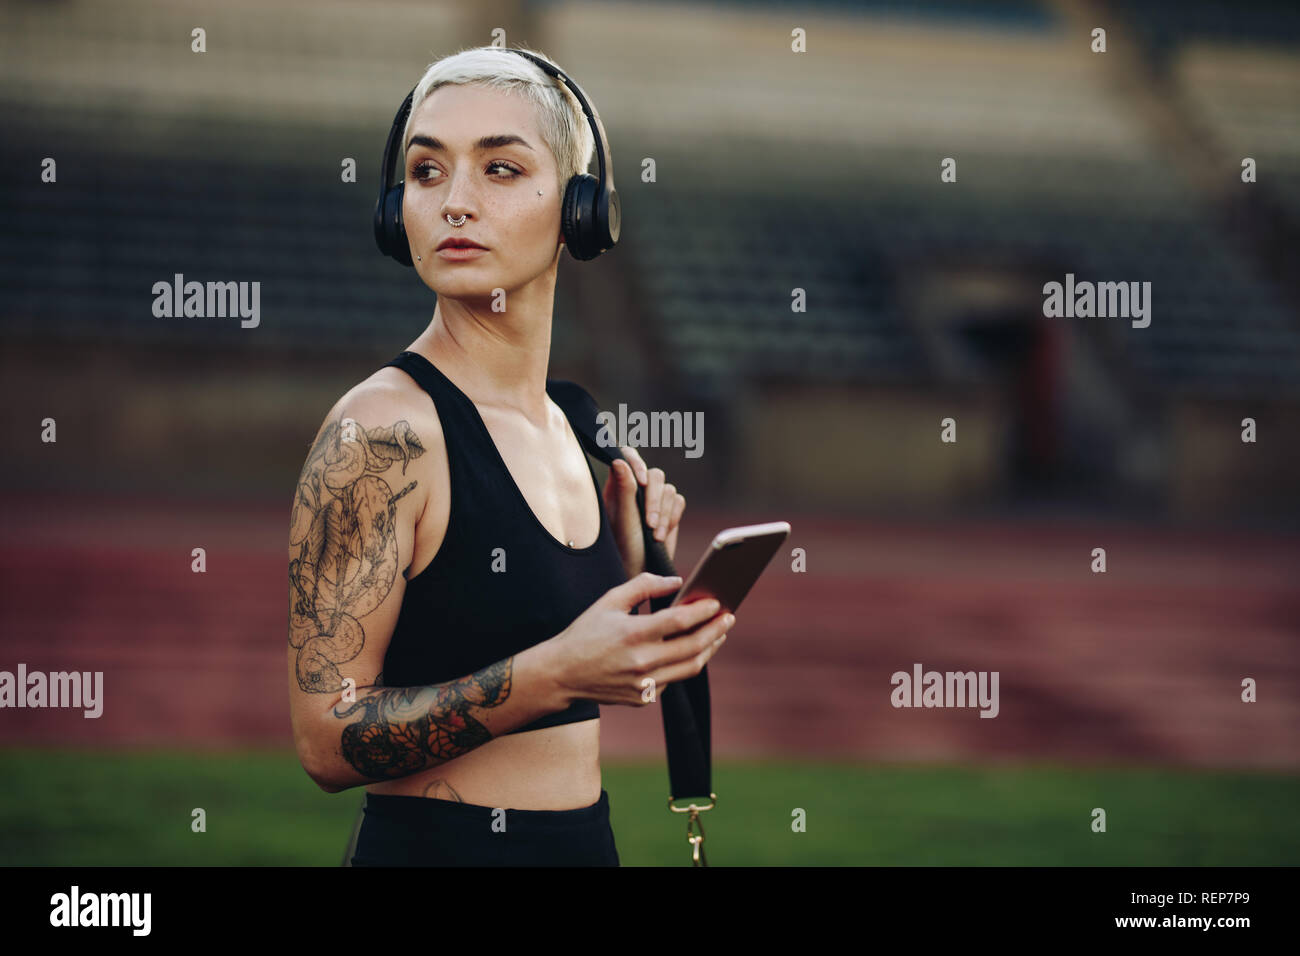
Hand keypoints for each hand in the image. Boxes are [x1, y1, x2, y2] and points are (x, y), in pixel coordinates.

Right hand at [546, 573, 732, 706]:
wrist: (561, 674)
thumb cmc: (585, 632)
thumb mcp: (609, 601)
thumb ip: (643, 586)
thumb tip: (676, 581)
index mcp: (632, 634)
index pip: (679, 620)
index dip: (703, 610)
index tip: (717, 601)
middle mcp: (641, 662)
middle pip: (693, 646)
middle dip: (716, 630)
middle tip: (729, 617)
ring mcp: (643, 684)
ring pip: (690, 667)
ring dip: (709, 649)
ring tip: (718, 634)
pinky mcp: (643, 698)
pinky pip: (672, 679)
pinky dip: (684, 663)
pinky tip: (690, 650)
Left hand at [602, 445, 685, 578]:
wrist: (640, 571)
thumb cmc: (624, 548)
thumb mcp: (623, 518)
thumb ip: (623, 488)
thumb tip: (619, 460)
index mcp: (617, 486)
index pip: (628, 457)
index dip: (638, 464)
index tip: (640, 482)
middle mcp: (635, 489)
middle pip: (654, 475)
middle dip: (654, 500)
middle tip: (649, 524)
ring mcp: (653, 500)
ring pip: (668, 489)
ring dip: (663, 514)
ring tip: (655, 536)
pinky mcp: (668, 511)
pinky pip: (678, 502)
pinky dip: (672, 518)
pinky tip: (661, 536)